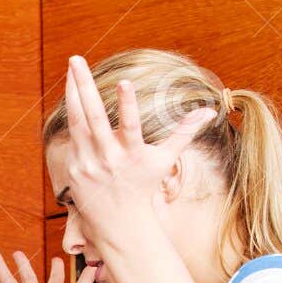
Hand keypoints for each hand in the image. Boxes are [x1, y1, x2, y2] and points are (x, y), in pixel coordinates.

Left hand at [59, 54, 214, 246]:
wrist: (118, 223)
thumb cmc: (143, 187)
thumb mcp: (165, 160)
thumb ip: (184, 132)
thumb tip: (210, 111)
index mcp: (132, 153)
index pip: (131, 126)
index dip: (128, 104)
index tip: (124, 81)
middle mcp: (108, 158)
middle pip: (94, 117)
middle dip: (85, 86)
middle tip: (76, 59)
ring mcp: (88, 163)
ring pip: (77, 122)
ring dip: (73, 93)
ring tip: (73, 66)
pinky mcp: (74, 168)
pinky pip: (72, 135)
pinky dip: (71, 112)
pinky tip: (71, 92)